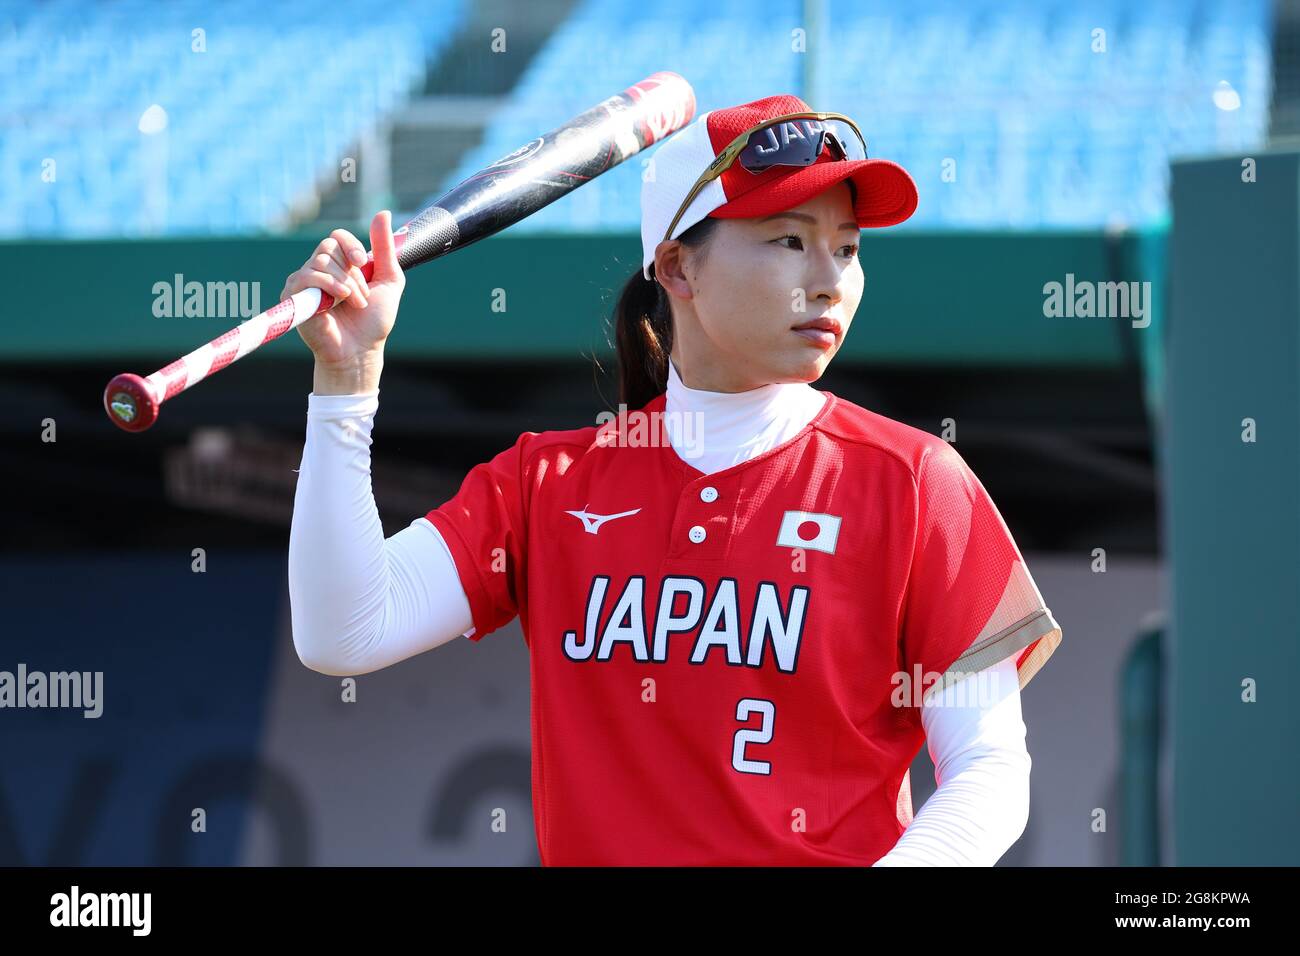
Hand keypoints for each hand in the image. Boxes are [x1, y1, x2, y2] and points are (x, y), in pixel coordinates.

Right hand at [284, 209, 406, 367]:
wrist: (361, 350)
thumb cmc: (374, 321)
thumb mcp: (389, 280)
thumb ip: (385, 247)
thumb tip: (384, 212)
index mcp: (340, 265)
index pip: (337, 238)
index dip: (351, 246)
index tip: (364, 263)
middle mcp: (319, 270)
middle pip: (328, 249)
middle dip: (352, 273)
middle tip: (362, 297)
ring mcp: (304, 282)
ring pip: (319, 262)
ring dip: (345, 284)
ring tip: (355, 304)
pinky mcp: (293, 296)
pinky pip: (305, 276)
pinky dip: (327, 286)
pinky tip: (339, 301)